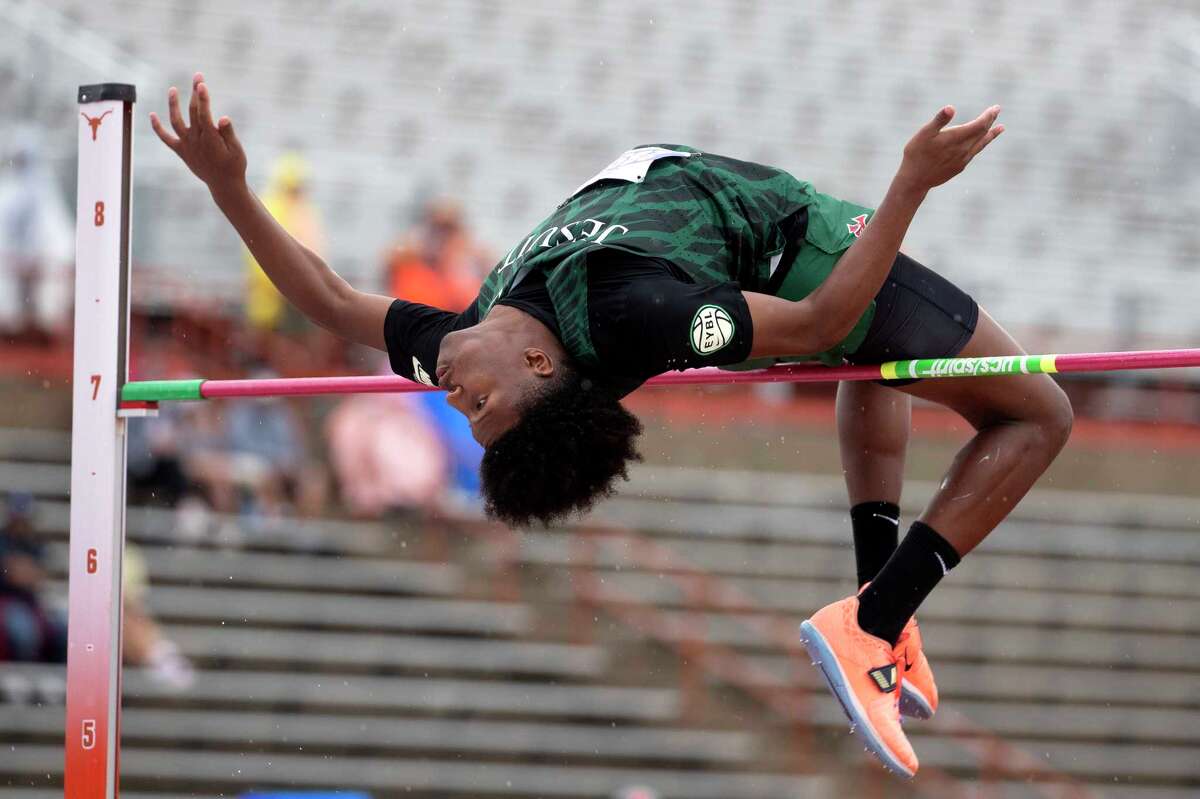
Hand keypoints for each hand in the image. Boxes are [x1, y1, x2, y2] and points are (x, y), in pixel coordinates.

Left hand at [150, 73, 246, 193]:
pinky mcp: (181, 151)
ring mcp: (187, 145)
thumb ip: (228, 134)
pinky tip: (152, 115)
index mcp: (211, 139)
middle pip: (192, 111)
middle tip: (198, 76)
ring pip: (176, 121)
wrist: (224, 185)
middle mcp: (196, 140)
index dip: (202, 98)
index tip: (201, 83)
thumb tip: (222, 118)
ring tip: (172, 89)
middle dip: (195, 93)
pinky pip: (166, 138)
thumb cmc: (234, 166)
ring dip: (173, 105)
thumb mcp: (237, 150)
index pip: (204, 114)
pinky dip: (157, 127)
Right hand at [896, 105, 1003, 192]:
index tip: (996, 108)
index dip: (988, 116)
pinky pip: (974, 153)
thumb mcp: (924, 134)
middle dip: (990, 121)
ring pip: (980, 144)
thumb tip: (950, 107)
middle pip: (982, 133)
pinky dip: (981, 145)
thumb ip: (939, 120)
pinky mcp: (959, 167)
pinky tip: (980, 143)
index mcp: (956, 138)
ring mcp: (962, 160)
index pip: (979, 125)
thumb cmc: (916, 154)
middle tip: (996, 110)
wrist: (915, 180)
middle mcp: (963, 149)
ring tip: (1000, 128)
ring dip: (990, 134)